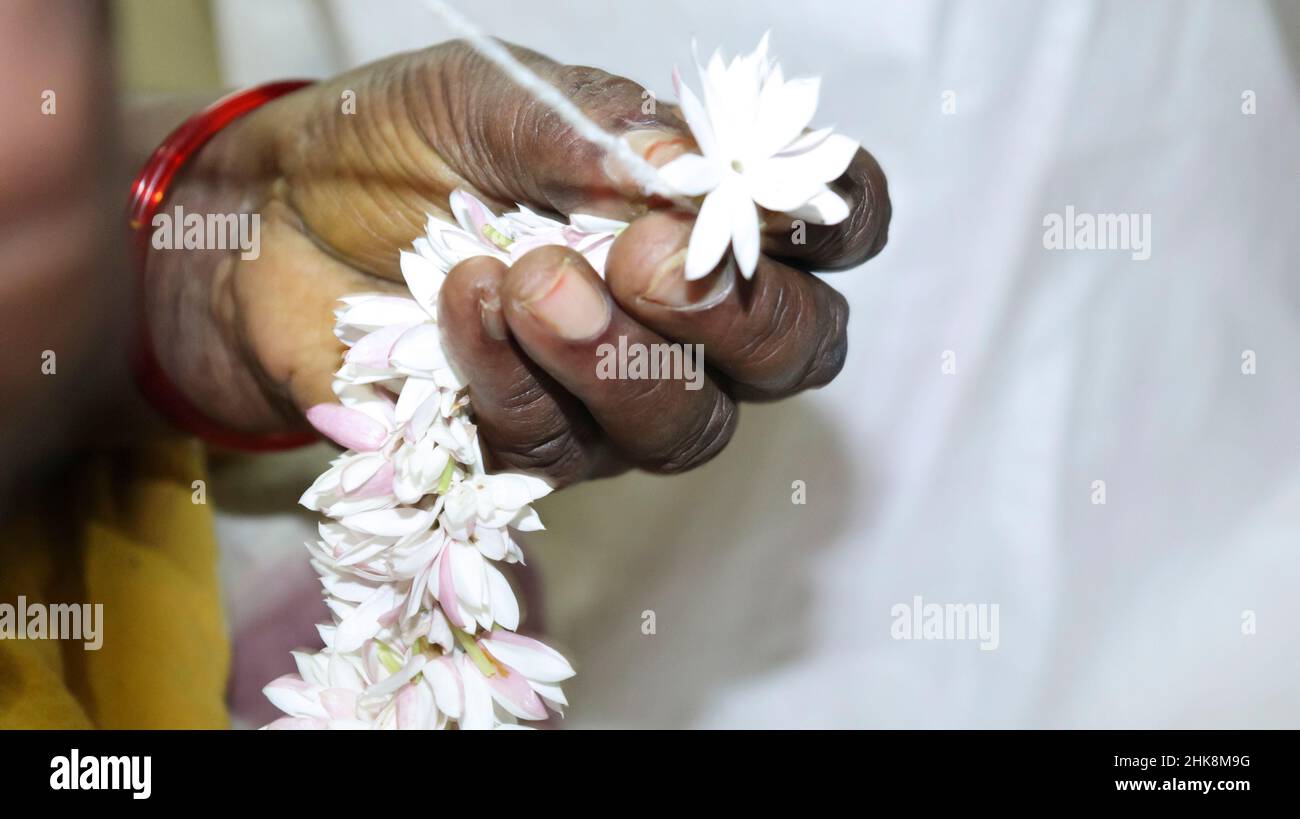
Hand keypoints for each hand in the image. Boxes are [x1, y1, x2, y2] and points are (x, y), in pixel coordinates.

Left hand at [147, 39, 889, 484]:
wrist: (273, 224)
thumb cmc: (400, 145)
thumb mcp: (497, 100)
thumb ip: (595, 131)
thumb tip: (687, 170)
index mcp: (699, 215)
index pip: (829, 235)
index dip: (833, 228)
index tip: (768, 202)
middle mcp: (682, 317)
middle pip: (792, 354)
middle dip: (733, 315)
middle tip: (641, 257)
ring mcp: (613, 393)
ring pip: (686, 423)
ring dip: (616, 357)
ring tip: (531, 278)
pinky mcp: (532, 450)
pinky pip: (559, 445)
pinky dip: (510, 374)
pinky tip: (459, 303)